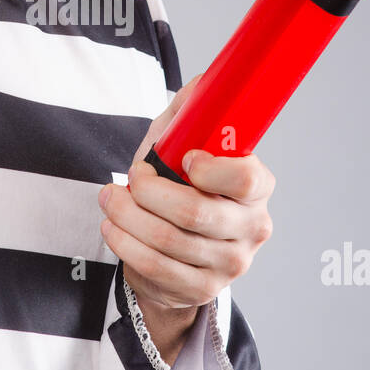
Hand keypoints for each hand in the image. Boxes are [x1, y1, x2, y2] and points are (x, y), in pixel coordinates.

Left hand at [98, 75, 274, 311]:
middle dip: (147, 191)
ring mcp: (231, 264)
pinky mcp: (202, 289)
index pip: (247, 178)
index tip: (183, 158)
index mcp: (258, 187)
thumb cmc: (183, 186)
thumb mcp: (183, 145)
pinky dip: (124, 242)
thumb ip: (192, 112)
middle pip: (195, 212)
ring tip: (110, 200)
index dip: (210, 168)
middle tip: (129, 179)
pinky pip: (153, 266)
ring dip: (125, 215)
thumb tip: (204, 80)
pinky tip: (113, 227)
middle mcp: (253, 228)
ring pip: (167, 240)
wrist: (178, 251)